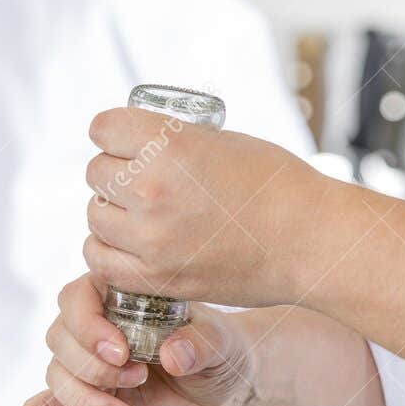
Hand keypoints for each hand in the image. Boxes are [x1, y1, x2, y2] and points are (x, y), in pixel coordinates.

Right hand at [14, 274, 254, 405]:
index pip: (77, 298)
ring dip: (86, 399)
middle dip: (92, 365)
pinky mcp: (87, 402)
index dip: (89, 325)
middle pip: (59, 338)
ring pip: (58, 375)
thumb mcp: (222, 344)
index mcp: (119, 298)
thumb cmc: (219, 352)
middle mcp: (95, 329)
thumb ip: (202, 343)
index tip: (122, 351)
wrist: (223, 391)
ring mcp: (88, 367)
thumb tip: (173, 355)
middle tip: (137, 377)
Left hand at [83, 108, 338, 307]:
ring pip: (95, 216)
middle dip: (118, 174)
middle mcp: (152, 189)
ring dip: (114, 213)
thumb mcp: (221, 141)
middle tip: (147, 184)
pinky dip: (111, 251)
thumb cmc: (276, 186)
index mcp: (169, 144)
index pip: (101, 128)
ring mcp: (151, 238)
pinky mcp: (157, 277)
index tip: (129, 144)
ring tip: (145, 216)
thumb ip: (171, 142)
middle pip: (96, 173)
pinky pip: (99, 259)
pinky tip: (134, 246)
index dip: (115, 134)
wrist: (310, 240)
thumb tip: (132, 148)